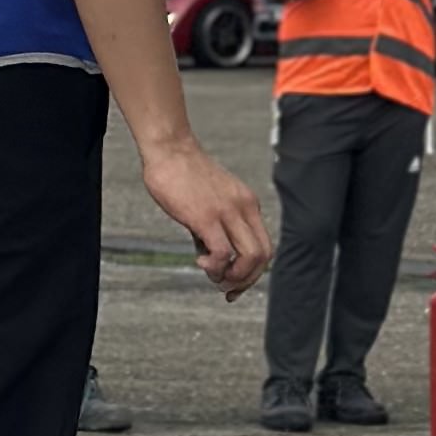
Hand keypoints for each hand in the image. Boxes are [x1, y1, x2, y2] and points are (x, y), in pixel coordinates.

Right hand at [141, 133, 273, 293]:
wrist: (170, 149)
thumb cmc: (185, 174)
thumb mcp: (212, 200)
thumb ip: (217, 225)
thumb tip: (214, 256)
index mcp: (249, 205)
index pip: (265, 247)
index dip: (253, 272)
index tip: (234, 283)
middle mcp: (245, 208)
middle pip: (264, 257)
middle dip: (246, 280)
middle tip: (224, 287)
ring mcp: (227, 212)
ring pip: (250, 258)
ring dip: (234, 277)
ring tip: (213, 275)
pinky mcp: (206, 217)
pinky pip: (223, 253)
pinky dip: (215, 267)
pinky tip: (200, 262)